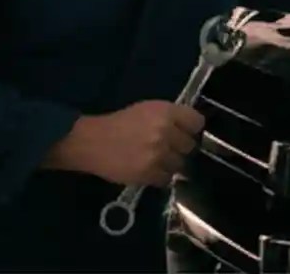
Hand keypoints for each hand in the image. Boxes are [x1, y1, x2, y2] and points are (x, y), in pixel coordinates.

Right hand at [43, 100, 204, 186]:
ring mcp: (158, 154)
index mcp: (166, 112)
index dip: (191, 129)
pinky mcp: (149, 173)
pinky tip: (148, 170)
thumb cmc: (120, 123)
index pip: (197, 122)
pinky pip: (166, 179)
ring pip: (180, 164)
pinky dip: (159, 177)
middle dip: (180, 148)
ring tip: (156, 161)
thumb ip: (170, 116)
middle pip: (190, 146)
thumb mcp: (147, 109)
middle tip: (167, 148)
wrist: (92, 142)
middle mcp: (165, 131)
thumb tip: (190, 128)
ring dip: (170, 164)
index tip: (184, 133)